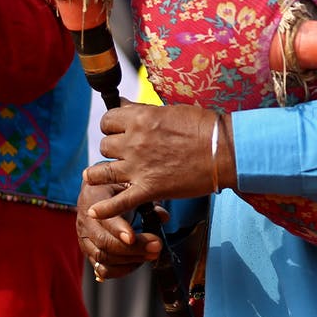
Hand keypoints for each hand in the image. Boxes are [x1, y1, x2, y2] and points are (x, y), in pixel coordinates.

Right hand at [76, 176, 162, 280]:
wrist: (94, 192)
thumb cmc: (114, 187)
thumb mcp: (128, 186)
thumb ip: (145, 199)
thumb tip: (163, 216)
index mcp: (93, 201)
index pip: (103, 219)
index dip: (118, 230)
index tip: (133, 237)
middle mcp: (85, 223)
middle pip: (104, 243)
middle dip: (132, 249)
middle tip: (156, 246)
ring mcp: (85, 240)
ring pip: (103, 258)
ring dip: (130, 260)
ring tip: (151, 254)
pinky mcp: (90, 253)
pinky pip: (102, 269)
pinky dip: (121, 270)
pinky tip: (137, 262)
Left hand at [84, 103, 227, 221]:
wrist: (224, 150)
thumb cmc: (203, 126)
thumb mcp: (169, 110)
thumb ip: (143, 111)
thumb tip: (123, 105)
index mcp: (140, 118)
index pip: (108, 120)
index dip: (111, 126)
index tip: (118, 131)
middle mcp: (134, 142)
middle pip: (105, 145)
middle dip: (112, 148)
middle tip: (122, 153)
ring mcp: (139, 167)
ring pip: (103, 171)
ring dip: (99, 174)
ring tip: (93, 176)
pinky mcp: (149, 189)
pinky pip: (120, 202)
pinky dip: (105, 209)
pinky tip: (93, 212)